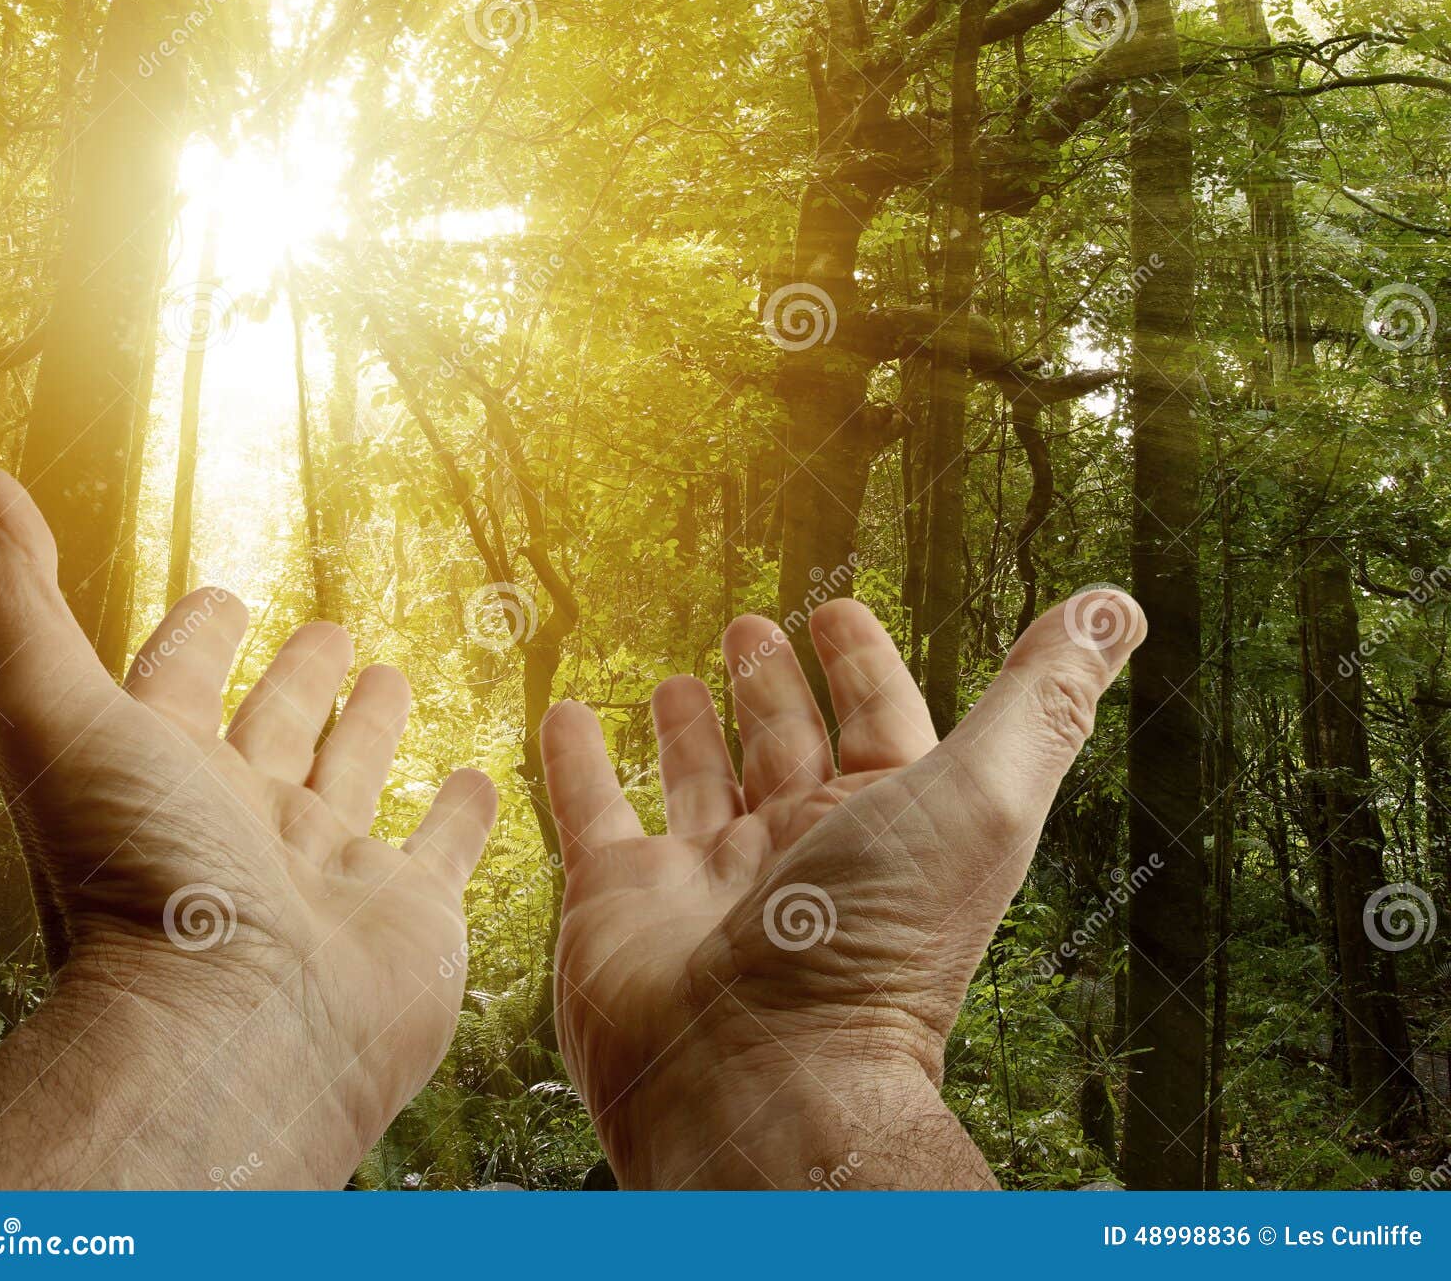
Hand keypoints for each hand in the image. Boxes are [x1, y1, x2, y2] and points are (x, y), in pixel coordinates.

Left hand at [0, 463, 495, 1189]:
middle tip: (327, 631)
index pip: (181, 684)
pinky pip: (445, 849)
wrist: (236, 1031)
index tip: (222, 594)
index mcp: (165, 775)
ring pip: (354, 780)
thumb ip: (16, 601)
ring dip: (370, 730)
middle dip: (297, 678)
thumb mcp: (58, 716)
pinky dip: (465, 816)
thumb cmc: (138, 878)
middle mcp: (243, 820)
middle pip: (273, 730)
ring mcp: (329, 868)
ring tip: (389, 678)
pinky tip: (482, 780)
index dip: (197, 636)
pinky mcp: (408, 912)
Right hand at [541, 592, 1144, 1188]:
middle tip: (750, 625)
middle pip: (785, 745)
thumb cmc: (878, 942)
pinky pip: (592, 811)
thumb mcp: (980, 797)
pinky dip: (576, 761)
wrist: (755, 1079)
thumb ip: (1041, 700)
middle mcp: (797, 849)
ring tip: (674, 679)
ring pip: (695, 780)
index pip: (877, 719)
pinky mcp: (618, 899)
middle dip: (770, 684)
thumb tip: (1116, 602)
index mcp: (884, 824)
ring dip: (688, 727)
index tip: (837, 611)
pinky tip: (565, 713)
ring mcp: (705, 877)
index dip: (862, 661)